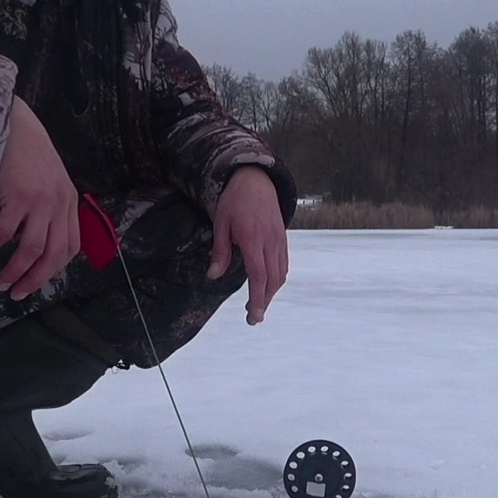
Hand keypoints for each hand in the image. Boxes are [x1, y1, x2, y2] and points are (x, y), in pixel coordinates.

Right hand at [0, 97, 79, 299]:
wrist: (14, 123)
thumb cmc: (28, 153)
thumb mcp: (51, 181)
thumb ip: (52, 207)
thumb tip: (40, 240)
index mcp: (69, 203)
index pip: (69, 247)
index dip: (53, 270)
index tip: (36, 283)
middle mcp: (60, 204)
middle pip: (53, 255)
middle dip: (35, 280)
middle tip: (16, 293)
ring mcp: (41, 200)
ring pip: (32, 249)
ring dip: (15, 270)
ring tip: (1, 282)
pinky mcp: (20, 194)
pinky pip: (7, 230)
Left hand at [208, 166, 287, 324]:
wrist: (256, 179)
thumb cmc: (236, 200)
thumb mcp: (221, 223)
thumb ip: (220, 251)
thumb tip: (213, 275)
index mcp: (254, 239)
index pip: (259, 276)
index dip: (257, 298)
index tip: (254, 315)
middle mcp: (271, 242)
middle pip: (273, 280)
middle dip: (264, 302)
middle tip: (254, 318)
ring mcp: (279, 241)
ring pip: (281, 274)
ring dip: (271, 292)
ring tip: (258, 304)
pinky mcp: (283, 239)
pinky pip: (283, 264)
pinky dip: (277, 279)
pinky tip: (267, 285)